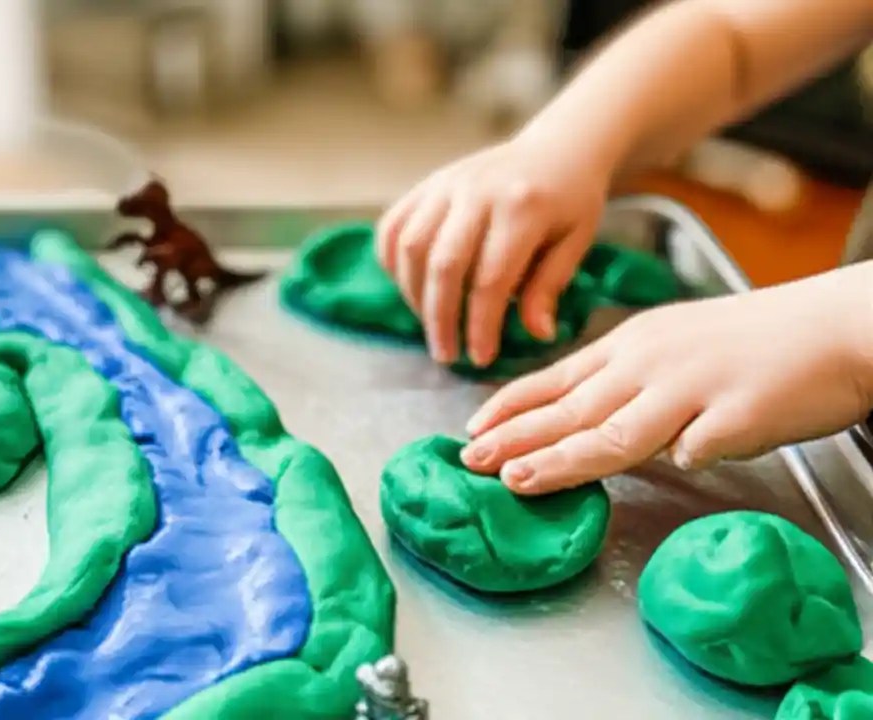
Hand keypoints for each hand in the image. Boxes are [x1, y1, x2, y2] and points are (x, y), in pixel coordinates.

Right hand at [376, 135, 609, 365]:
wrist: (557, 148)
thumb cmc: (570, 201)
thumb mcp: (575, 242)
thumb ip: (550, 286)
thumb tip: (535, 334)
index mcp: (523, 207)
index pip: (491, 279)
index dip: (481, 325)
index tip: (481, 357)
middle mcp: (478, 191)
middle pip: (443, 265)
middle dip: (440, 319)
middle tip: (446, 354)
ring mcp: (446, 184)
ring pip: (411, 247)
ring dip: (414, 296)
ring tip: (431, 325)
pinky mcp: (427, 185)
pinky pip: (393, 227)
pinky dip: (393, 263)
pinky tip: (412, 289)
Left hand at [461, 264, 872, 493]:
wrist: (837, 325)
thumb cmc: (754, 341)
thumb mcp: (673, 344)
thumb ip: (625, 380)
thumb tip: (578, 420)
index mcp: (633, 345)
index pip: (556, 378)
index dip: (509, 405)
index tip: (469, 427)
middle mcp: (652, 363)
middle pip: (571, 408)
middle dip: (514, 437)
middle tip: (467, 460)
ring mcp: (693, 388)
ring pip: (614, 431)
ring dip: (560, 458)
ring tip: (515, 479)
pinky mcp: (738, 413)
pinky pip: (699, 445)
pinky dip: (683, 456)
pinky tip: (671, 466)